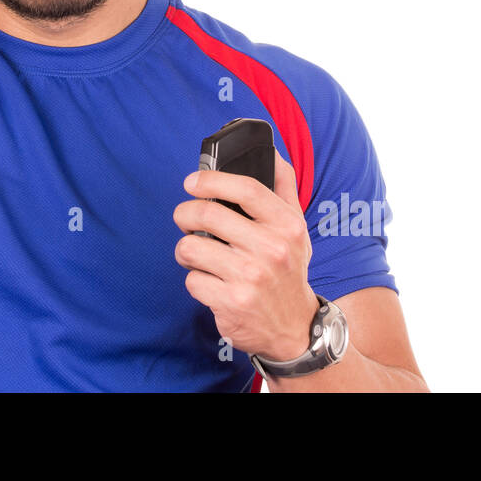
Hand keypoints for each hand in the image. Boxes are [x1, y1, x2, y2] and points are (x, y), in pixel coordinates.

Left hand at [172, 147, 319, 360]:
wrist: (295, 329)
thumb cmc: (288, 270)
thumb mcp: (296, 228)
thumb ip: (284, 187)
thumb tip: (271, 151)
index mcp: (287, 226)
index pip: (246, 188)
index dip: (211, 180)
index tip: (191, 182)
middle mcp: (272, 250)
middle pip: (207, 214)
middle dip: (185, 213)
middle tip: (184, 219)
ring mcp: (251, 277)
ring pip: (190, 246)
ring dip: (185, 249)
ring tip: (196, 254)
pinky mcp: (231, 302)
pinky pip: (191, 279)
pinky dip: (195, 279)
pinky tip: (210, 282)